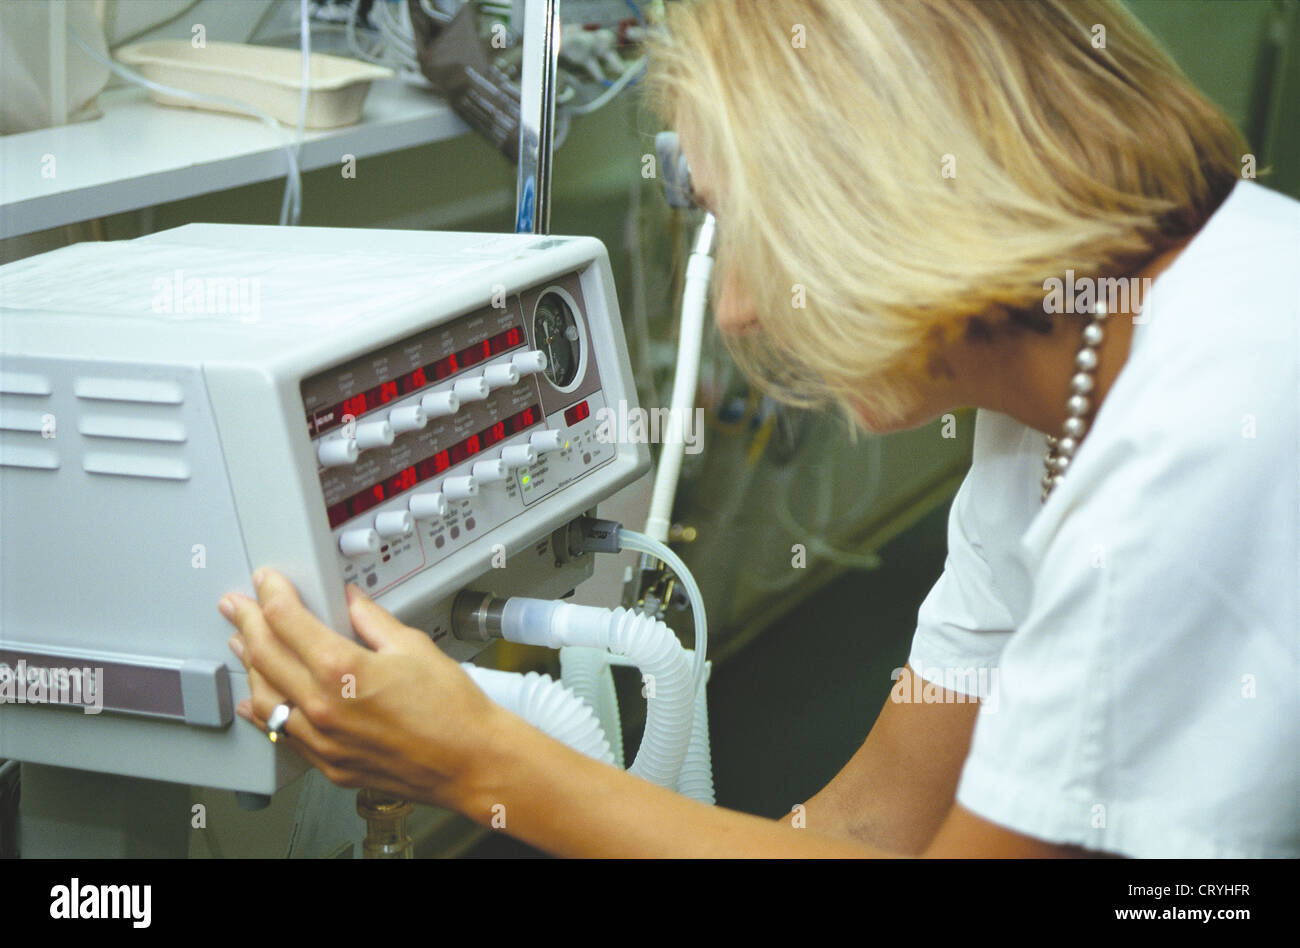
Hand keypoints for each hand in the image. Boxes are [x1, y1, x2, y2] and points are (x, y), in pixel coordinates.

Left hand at [218, 568, 502, 808]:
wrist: (470, 762)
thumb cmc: (452, 711)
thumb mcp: (413, 647)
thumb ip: (372, 620)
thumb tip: (349, 601)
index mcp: (344, 670)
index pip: (288, 620)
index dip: (272, 594)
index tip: (267, 582)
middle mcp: (324, 707)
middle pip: (266, 655)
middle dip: (247, 623)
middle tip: (236, 607)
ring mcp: (322, 740)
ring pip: (264, 698)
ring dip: (249, 667)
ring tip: (242, 645)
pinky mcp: (328, 764)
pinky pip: (281, 734)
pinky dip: (263, 713)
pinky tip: (255, 701)